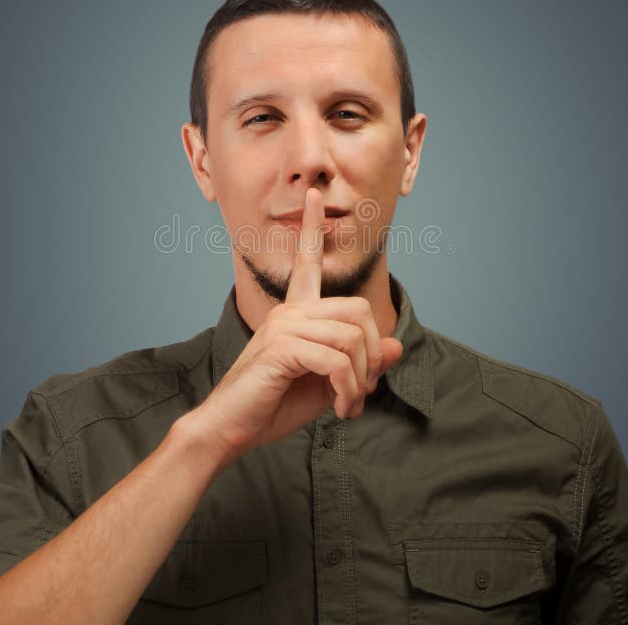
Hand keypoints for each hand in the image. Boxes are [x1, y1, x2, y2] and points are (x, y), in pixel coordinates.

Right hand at [187, 187, 403, 466]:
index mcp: (295, 313)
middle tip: (362, 390)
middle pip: (358, 311)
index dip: (311, 228)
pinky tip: (339, 409)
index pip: (306, 262)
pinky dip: (348, 390)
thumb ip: (361, 363)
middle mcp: (289, 311)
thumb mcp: (329, 384)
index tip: (313, 196)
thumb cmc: (274, 405)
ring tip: (348, 405)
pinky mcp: (281, 347)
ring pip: (352, 339)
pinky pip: (337, 361)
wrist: (231, 430)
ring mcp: (283, 326)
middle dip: (373, 356)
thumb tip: (397, 345)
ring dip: (361, 380)